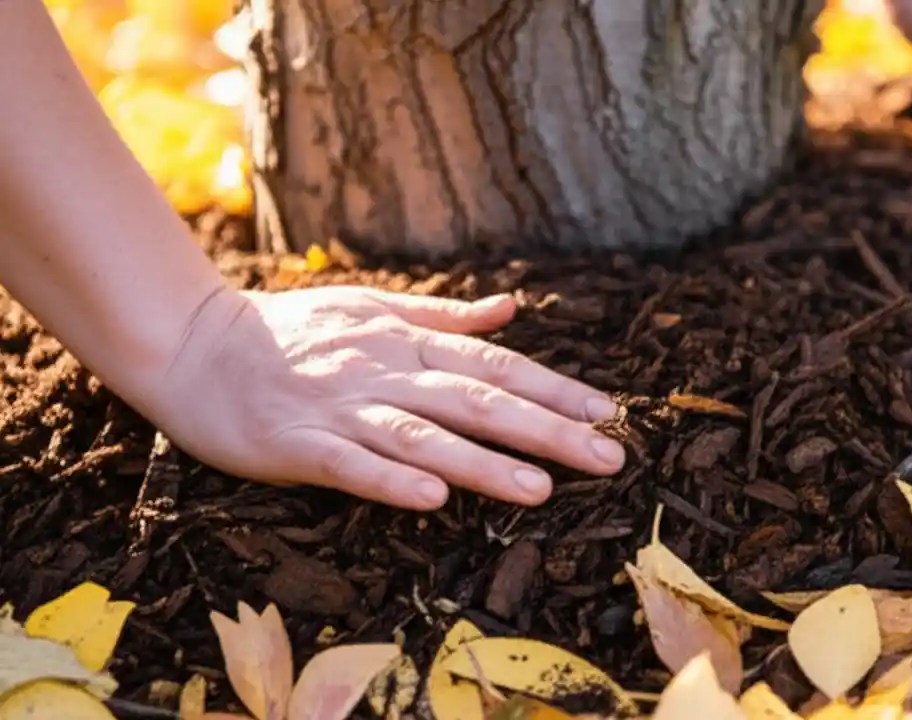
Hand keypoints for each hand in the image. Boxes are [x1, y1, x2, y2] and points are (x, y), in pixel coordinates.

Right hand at [138, 285, 625, 510]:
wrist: (192, 342)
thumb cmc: (291, 331)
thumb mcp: (373, 308)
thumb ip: (445, 316)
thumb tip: (514, 309)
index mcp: (405, 341)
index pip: (495, 365)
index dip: (554, 389)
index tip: (609, 412)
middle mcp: (382, 371)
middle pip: (476, 400)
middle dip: (546, 429)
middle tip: (608, 456)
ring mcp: (339, 408)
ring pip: (421, 437)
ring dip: (482, 463)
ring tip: (540, 488)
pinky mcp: (295, 444)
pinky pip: (349, 466)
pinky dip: (391, 482)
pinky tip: (434, 501)